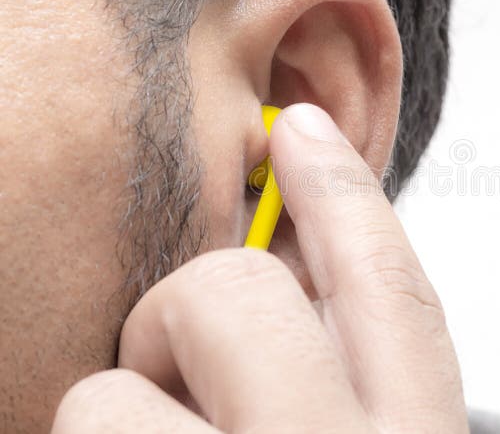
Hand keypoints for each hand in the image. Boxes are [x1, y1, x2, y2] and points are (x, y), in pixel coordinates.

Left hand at [52, 104, 467, 432]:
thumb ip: (361, 371)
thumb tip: (296, 278)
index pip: (387, 284)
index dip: (342, 188)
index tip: (301, 128)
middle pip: (230, 294)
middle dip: (192, 306)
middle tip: (186, 370)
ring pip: (113, 388)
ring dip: (130, 407)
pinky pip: (79, 430)